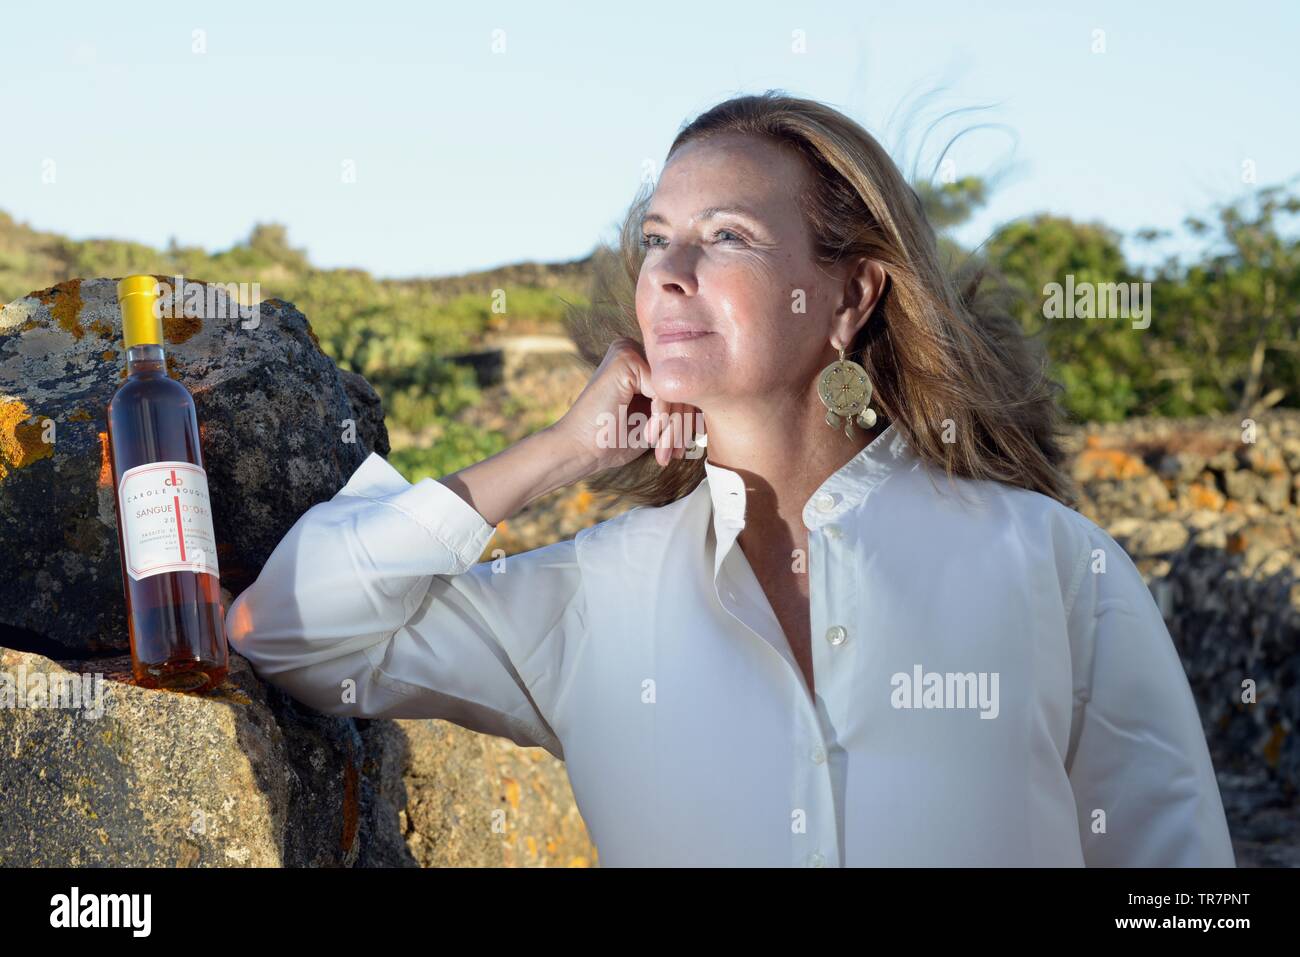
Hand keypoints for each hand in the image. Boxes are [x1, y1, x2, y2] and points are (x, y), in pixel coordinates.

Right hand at [549, 337, 702, 479]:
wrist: (579, 450)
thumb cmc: (612, 439)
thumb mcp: (654, 423)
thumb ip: (676, 409)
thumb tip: (710, 407)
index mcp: (641, 361)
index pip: (679, 385)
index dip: (686, 419)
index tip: (682, 448)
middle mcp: (635, 348)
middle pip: (680, 385)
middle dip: (682, 425)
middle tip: (676, 454)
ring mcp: (629, 349)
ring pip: (674, 390)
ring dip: (673, 427)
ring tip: (664, 452)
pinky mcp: (626, 357)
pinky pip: (662, 391)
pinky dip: (661, 419)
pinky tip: (649, 437)